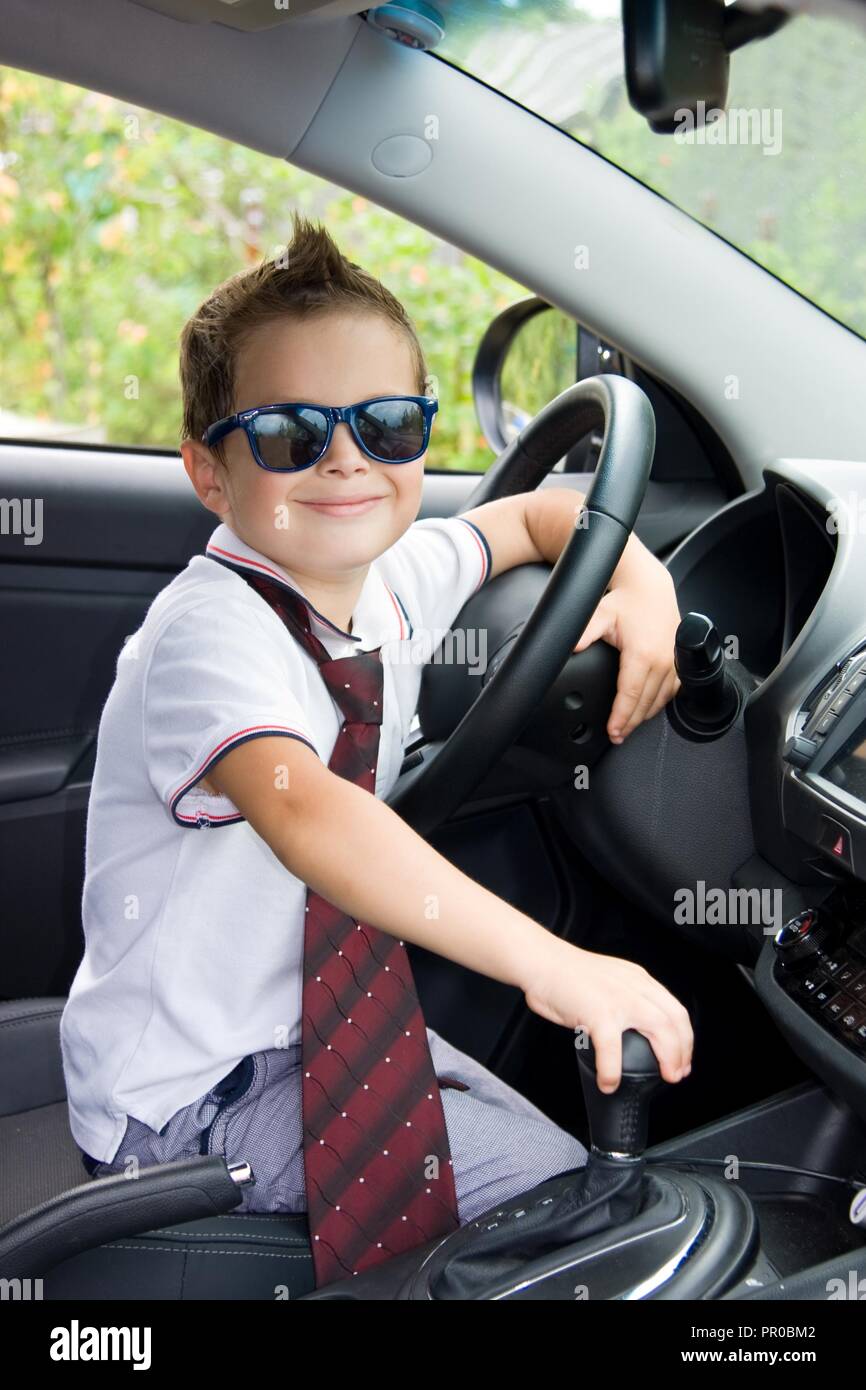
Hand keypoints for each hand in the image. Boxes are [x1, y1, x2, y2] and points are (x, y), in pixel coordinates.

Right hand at [523, 937, 692, 1091]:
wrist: (540, 961)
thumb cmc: (565, 974)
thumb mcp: (609, 980)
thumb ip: (624, 998)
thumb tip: (631, 1030)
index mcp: (638, 979)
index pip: (675, 1008)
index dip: (684, 1037)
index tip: (682, 1057)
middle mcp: (634, 986)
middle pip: (675, 1020)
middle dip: (682, 1051)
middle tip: (676, 1073)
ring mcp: (618, 999)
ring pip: (660, 1030)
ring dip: (666, 1058)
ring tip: (662, 1077)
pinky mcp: (598, 1012)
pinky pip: (612, 1049)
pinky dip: (613, 1070)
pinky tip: (609, 1083)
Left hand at [574, 553, 680, 743]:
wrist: (649, 586)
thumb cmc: (625, 601)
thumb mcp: (599, 615)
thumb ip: (583, 633)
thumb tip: (570, 648)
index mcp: (642, 654)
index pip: (630, 696)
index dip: (620, 718)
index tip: (612, 731)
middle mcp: (662, 660)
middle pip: (645, 703)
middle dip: (630, 723)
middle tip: (617, 736)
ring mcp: (672, 661)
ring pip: (660, 700)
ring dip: (644, 716)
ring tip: (628, 728)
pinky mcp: (678, 659)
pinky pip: (672, 690)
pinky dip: (660, 703)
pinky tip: (648, 709)